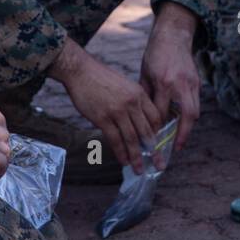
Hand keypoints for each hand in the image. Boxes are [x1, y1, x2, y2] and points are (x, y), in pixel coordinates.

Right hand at [50, 38, 161, 173]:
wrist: (81, 71)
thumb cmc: (101, 77)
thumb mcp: (124, 84)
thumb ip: (134, 100)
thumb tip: (138, 121)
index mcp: (139, 94)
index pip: (155, 118)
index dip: (158, 134)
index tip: (159, 144)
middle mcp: (131, 103)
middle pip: (146, 131)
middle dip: (154, 151)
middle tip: (159, 164)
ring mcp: (117, 111)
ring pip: (132, 139)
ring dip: (136, 157)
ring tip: (139, 169)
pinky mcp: (103, 118)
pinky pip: (115, 139)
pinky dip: (120, 152)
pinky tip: (124, 161)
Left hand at [140, 3, 200, 151]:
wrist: (173, 36)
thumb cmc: (155, 54)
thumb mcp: (145, 74)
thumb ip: (146, 95)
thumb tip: (143, 116)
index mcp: (164, 83)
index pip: (161, 113)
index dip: (156, 128)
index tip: (151, 139)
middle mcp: (180, 85)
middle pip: (187, 116)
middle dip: (183, 135)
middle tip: (176, 149)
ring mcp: (192, 84)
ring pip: (195, 111)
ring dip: (188, 127)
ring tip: (180, 140)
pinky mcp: (197, 82)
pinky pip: (195, 104)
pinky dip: (189, 115)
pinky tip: (182, 123)